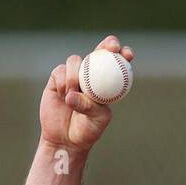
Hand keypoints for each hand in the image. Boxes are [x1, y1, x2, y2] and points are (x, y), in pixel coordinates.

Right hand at [39, 35, 134, 153]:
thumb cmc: (86, 131)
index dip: (123, 55)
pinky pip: (60, 71)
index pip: (117, 65)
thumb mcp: (95, 120)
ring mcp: (74, 75)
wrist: (64, 139)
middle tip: (111, 47)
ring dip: (75, 74)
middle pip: (99, 52)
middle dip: (107, 45)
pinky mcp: (57, 78)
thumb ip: (89, 106)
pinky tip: (64, 95)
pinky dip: (63, 81)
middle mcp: (91, 76)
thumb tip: (73, 93)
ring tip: (72, 93)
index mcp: (107, 84)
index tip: (128, 54)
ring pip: (75, 61)